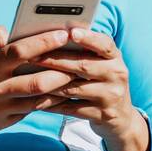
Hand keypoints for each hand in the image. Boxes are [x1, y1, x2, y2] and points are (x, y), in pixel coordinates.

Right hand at [0, 24, 81, 150]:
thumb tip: (8, 31)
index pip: (19, 52)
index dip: (44, 42)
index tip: (64, 33)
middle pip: (37, 81)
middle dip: (62, 70)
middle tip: (81, 60)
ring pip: (38, 100)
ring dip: (60, 89)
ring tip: (77, 77)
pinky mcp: (0, 123)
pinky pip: (29, 112)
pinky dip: (46, 103)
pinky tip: (59, 94)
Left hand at [26, 26, 149, 150]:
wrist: (122, 118)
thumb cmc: (102, 83)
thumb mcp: (102, 65)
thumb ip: (85, 53)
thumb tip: (53, 37)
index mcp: (115, 58)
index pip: (104, 44)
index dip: (88, 38)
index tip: (71, 32)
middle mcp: (117, 75)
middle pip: (83, 66)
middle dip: (55, 61)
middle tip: (31, 56)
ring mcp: (111, 96)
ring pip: (74, 89)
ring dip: (49, 84)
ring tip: (29, 78)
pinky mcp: (102, 115)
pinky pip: (72, 108)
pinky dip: (53, 104)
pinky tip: (37, 100)